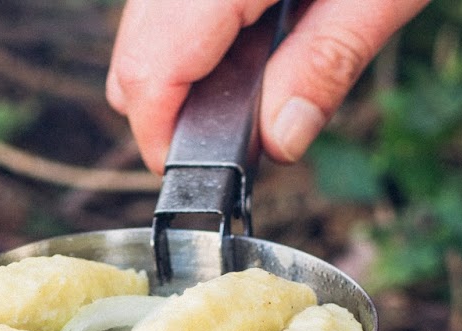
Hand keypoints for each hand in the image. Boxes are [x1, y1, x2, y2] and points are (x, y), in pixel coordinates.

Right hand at [106, 0, 431, 172]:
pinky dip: (194, 25)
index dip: (164, 139)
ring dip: (181, 66)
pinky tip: (253, 28)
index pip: (150, 73)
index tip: (202, 176)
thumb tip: (278, 140)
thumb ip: (327, 64)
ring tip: (260, 77)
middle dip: (171, 108)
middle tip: (241, 136)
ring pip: (143, 23)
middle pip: (134, 52)